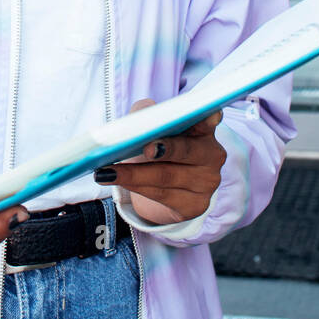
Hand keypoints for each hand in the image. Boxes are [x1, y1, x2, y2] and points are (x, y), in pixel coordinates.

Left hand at [94, 98, 225, 226]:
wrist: (165, 183)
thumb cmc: (160, 145)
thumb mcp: (155, 126)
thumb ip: (149, 113)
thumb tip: (140, 114)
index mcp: (204, 129)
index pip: (209, 121)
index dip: (208, 118)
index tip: (207, 115)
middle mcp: (211, 156)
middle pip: (186, 151)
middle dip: (166, 149)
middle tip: (145, 148)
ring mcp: (206, 183)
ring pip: (167, 177)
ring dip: (134, 174)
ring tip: (107, 170)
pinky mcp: (194, 206)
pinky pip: (161, 196)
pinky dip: (135, 187)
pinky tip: (114, 180)